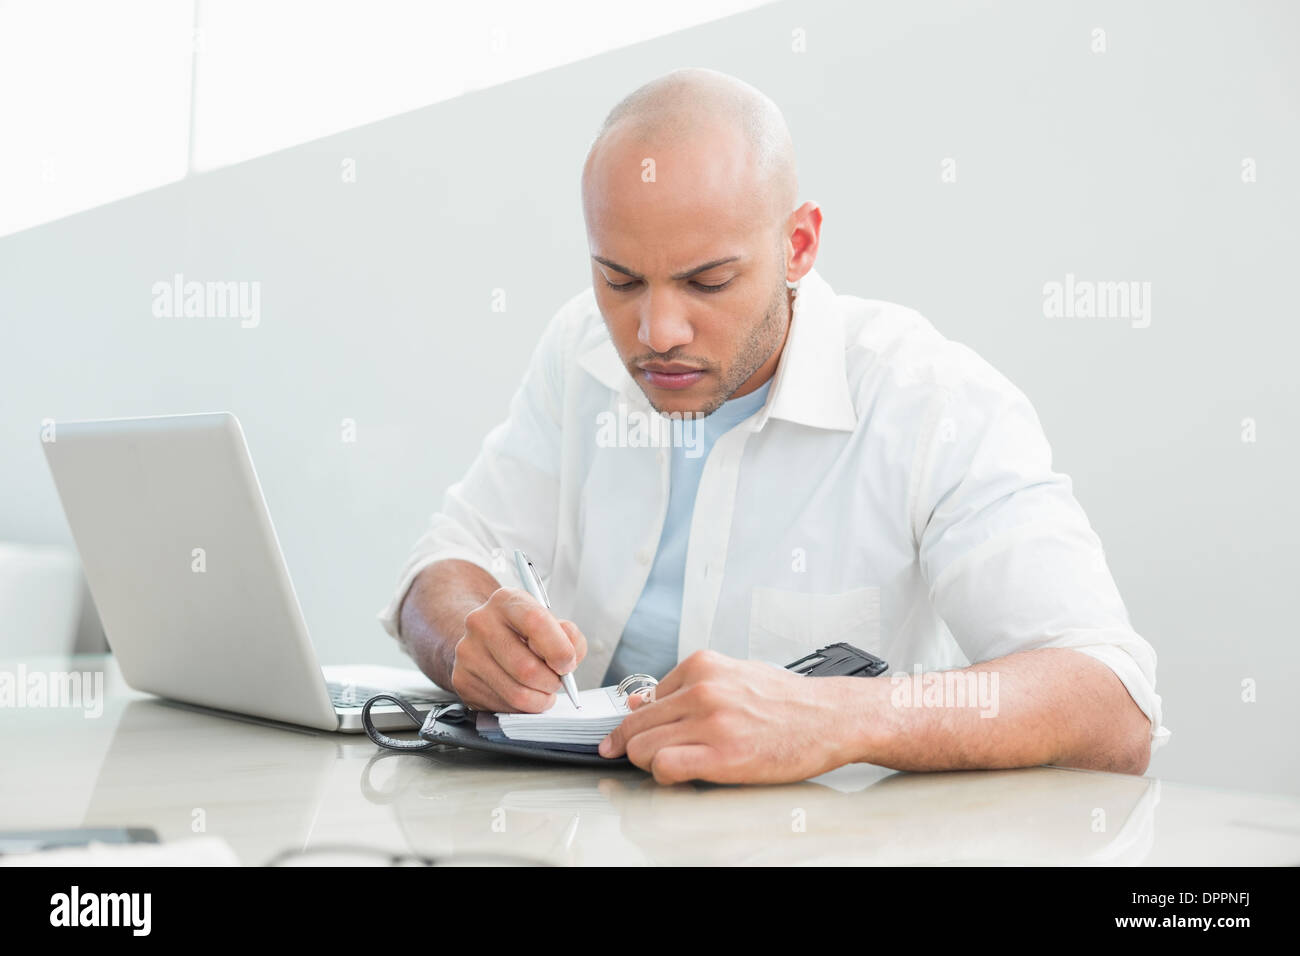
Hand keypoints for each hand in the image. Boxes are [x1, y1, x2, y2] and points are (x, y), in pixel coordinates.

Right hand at [450, 587, 586, 712]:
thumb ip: (569, 636)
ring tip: (542, 689)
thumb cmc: (523, 632)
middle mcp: (481, 623)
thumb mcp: (550, 622)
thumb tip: (569, 659)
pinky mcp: (462, 680)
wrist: (484, 637)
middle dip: (551, 682)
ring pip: (516, 693)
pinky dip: (522, 708)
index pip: (536, 622)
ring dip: (540, 699)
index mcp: (506, 601)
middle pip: (526, 668)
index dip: (559, 649)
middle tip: (556, 680)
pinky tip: (523, 692)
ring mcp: (467, 652)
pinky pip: (502, 707)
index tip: (567, 663)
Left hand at [598, 649, 868, 783]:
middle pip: (635, 725)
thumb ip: (686, 687)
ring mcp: (711, 722)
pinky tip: (681, 774)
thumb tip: (639, 701)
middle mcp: (702, 690)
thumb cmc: (785, 701)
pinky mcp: (722, 755)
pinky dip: (663, 775)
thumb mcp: (733, 676)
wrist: (830, 717)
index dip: (641, 724)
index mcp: (702, 666)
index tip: (641, 737)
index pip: (644, 700)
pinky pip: (664, 766)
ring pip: (641, 747)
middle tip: (647, 757)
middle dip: (634, 745)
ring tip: (671, 765)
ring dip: (647, 762)